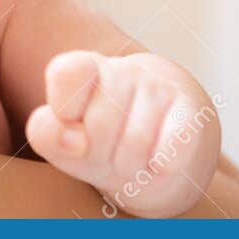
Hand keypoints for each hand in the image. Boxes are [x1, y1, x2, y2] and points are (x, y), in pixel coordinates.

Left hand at [24, 50, 220, 217]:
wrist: (162, 151)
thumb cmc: (101, 142)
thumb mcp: (63, 143)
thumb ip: (47, 135)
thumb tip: (72, 138)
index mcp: (84, 71)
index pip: (66, 73)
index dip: (64, 107)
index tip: (68, 122)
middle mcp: (122, 72)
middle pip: (99, 126)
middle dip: (98, 154)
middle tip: (107, 153)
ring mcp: (158, 90)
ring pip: (134, 143)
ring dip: (128, 167)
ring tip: (130, 160)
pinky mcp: (191, 114)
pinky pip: (174, 142)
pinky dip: (164, 161)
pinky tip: (159, 165)